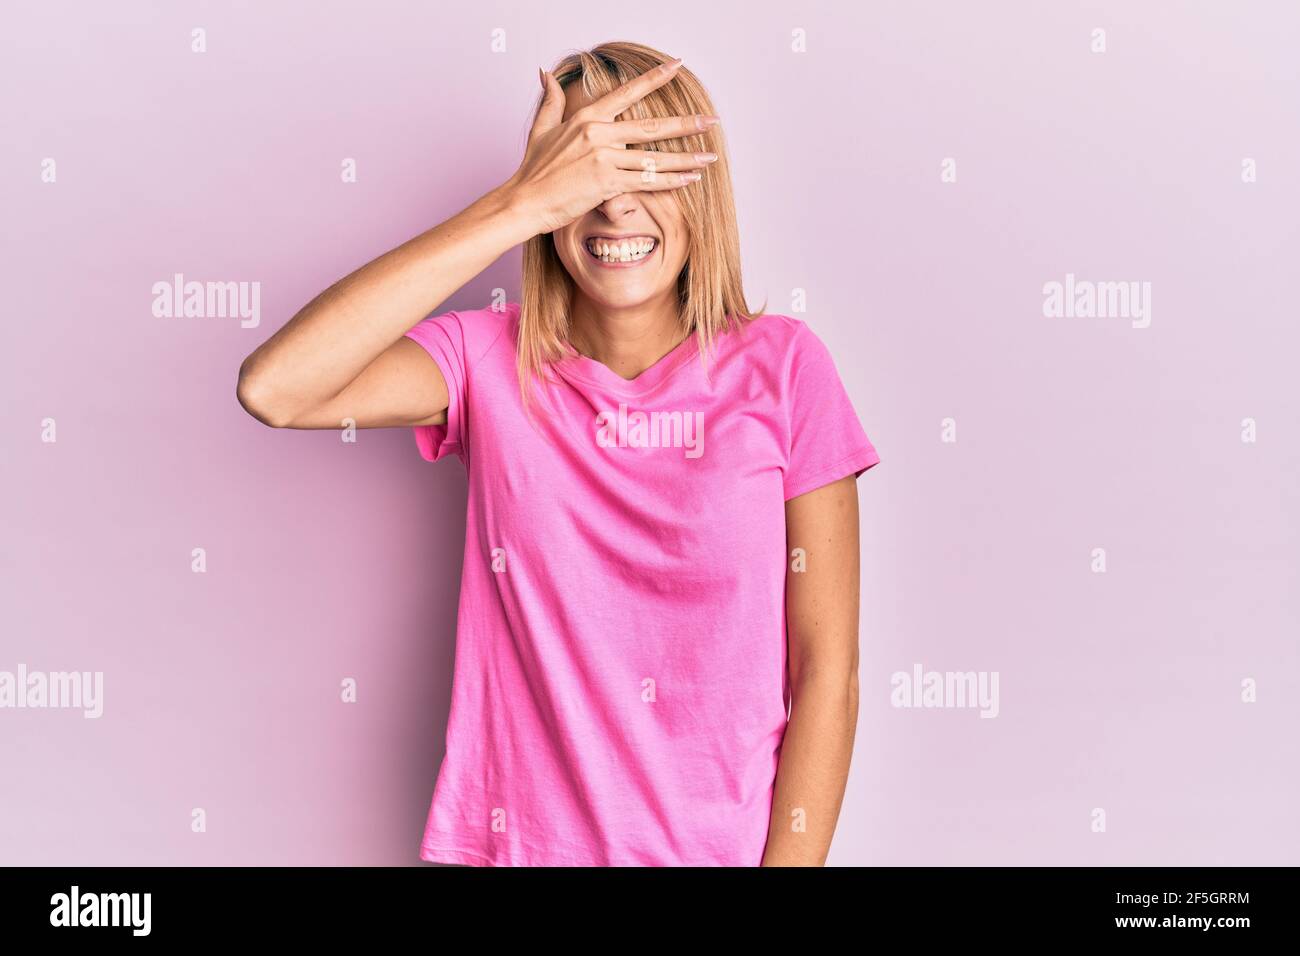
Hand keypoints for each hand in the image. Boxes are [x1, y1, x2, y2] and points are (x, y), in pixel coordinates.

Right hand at [503, 59, 719, 235]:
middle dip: (686, 125)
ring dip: (686, 159)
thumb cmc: (533, 169)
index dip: (655, 78)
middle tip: (712, 121)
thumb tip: (546, 72)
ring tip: (710, 157)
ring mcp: (604, 158)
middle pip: (652, 127)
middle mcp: (599, 134)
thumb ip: (551, 99)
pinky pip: (647, 182)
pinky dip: (671, 181)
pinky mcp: (607, 183)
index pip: (628, 92)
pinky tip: (690, 179)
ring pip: (655, 158)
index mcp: (587, 117)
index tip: (677, 66)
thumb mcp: (542, 128)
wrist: (525, 201)